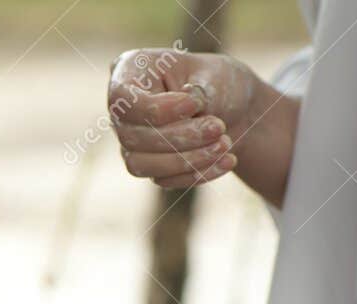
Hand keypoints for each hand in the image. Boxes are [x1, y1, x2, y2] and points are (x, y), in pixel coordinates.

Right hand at [108, 49, 258, 188]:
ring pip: (140, 164)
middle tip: (219, 127)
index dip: (156, 109)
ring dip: (185, 160)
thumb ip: (200, 89)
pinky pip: (163, 179)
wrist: (234, 110)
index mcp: (131, 71)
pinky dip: (197, 173)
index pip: (123, 99)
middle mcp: (123, 110)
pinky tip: (227, 160)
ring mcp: (131, 141)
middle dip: (179, 137)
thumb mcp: (214, 75)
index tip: (195, 104)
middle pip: (132, 136)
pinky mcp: (147, 166)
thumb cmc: (219, 83)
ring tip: (225, 144)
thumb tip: (190, 99)